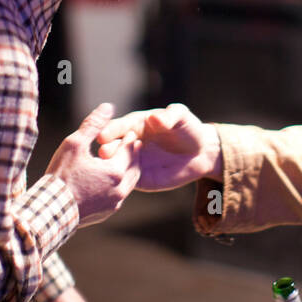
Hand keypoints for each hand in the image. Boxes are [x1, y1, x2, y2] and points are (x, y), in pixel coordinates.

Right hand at [45, 103, 140, 226]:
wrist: (49, 212)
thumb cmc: (61, 176)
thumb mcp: (74, 144)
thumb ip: (93, 125)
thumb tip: (107, 107)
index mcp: (115, 172)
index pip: (130, 151)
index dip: (130, 140)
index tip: (129, 132)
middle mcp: (119, 190)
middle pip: (134, 168)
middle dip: (134, 155)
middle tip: (133, 145)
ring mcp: (113, 204)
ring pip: (129, 184)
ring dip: (128, 170)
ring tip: (122, 161)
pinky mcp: (105, 213)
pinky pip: (119, 196)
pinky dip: (119, 184)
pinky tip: (110, 180)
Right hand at [97, 103, 221, 191]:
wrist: (199, 153)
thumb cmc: (188, 128)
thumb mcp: (181, 116)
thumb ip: (169, 116)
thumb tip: (154, 118)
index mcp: (135, 124)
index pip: (120, 126)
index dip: (111, 130)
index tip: (102, 135)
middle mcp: (129, 142)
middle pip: (114, 145)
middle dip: (108, 149)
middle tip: (103, 153)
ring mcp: (132, 161)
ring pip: (118, 165)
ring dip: (112, 167)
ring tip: (107, 168)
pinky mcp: (139, 178)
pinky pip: (128, 181)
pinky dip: (123, 182)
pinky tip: (119, 184)